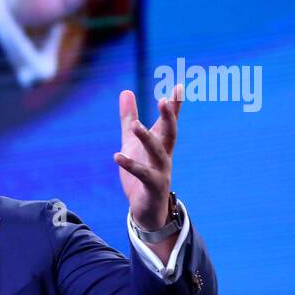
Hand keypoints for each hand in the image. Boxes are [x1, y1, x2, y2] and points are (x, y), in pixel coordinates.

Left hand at [114, 85, 180, 230]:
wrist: (146, 209)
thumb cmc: (141, 172)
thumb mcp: (131, 142)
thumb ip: (129, 118)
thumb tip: (125, 91)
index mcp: (161, 144)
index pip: (169, 122)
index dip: (174, 106)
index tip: (178, 86)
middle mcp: (165, 156)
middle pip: (170, 134)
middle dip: (168, 118)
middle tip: (164, 100)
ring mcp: (161, 172)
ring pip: (157, 153)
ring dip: (147, 139)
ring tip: (135, 125)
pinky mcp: (151, 187)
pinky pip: (142, 174)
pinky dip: (130, 165)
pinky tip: (116, 156)